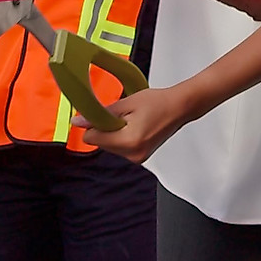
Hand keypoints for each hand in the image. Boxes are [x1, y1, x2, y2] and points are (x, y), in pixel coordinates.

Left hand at [75, 85, 192, 163]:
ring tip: (131, 119)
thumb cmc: (158, 102)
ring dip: (113, 133)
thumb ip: (101, 114)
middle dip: (105, 128)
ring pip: (110, 146)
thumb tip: (80, 121)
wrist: (179, 107)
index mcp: (129, 141)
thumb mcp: (126, 103)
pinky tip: (134, 126)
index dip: (92, 124)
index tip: (96, 114)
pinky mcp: (140, 157)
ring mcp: (137, 158)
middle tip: (121, 114)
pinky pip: (120, 148)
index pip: (94, 138)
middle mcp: (133, 154)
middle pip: (101, 143)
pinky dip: (122, 137)